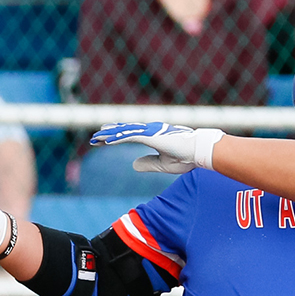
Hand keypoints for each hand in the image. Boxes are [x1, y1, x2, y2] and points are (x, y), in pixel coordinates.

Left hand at [90, 122, 223, 173]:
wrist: (199, 152)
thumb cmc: (186, 157)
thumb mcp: (162, 164)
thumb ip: (148, 163)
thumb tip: (133, 164)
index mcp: (154, 136)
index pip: (130, 135)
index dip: (116, 137)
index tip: (104, 140)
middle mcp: (150, 131)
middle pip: (124, 131)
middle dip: (109, 133)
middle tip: (95, 137)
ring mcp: (150, 132)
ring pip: (124, 132)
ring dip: (109, 135)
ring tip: (96, 138)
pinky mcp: (151, 136)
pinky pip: (130, 137)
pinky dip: (117, 138)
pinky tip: (107, 141)